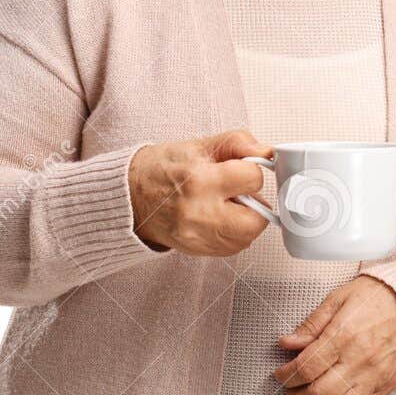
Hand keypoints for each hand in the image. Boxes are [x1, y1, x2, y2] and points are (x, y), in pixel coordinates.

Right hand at [127, 130, 272, 256]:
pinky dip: (233, 234)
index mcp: (199, 180)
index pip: (251, 178)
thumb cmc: (160, 169)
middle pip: (256, 220)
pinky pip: (232, 248)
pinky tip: (219, 219)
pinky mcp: (197, 251)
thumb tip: (265, 151)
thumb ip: (236, 143)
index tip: (240, 169)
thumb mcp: (197, 146)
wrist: (129, 197)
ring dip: (246, 221)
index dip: (251, 170)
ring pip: (247, 238)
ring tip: (228, 206)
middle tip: (241, 193)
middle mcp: (199, 213)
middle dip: (256, 204)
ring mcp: (197, 237)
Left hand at [273, 278, 395, 394]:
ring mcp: (374, 377)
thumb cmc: (375, 298)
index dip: (286, 375)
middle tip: (289, 390)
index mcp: (344, 335)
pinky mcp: (385, 387)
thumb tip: (287, 343)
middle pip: (319, 394)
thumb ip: (312, 324)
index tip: (280, 373)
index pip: (307, 367)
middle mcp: (360, 360)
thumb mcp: (338, 299)